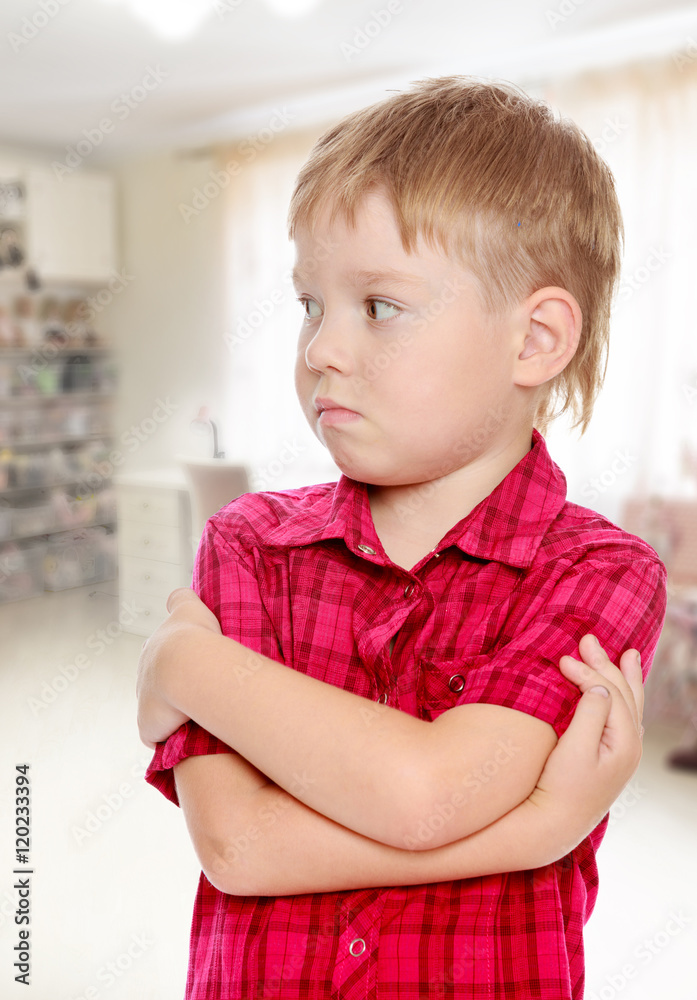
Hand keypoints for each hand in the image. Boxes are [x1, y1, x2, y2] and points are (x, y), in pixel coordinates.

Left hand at [136, 588, 222, 748]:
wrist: (188, 667)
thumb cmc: (194, 636)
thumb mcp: (189, 608)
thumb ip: (181, 598)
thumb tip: (178, 595)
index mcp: (153, 648)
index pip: (156, 654)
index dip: (168, 660)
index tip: (181, 664)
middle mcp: (144, 673)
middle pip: (154, 683)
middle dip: (170, 689)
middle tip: (198, 692)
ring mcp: (144, 701)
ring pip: (155, 710)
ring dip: (171, 714)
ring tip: (196, 717)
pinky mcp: (148, 725)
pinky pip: (155, 735)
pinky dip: (167, 737)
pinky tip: (185, 738)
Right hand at [528, 634, 643, 851]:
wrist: (555, 825)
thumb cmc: (561, 787)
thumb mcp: (574, 749)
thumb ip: (590, 713)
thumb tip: (599, 686)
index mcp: (625, 742)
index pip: (610, 693)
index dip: (588, 671)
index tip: (562, 658)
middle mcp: (630, 746)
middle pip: (624, 694)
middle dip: (607, 664)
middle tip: (588, 639)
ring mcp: (623, 753)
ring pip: (628, 705)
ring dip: (622, 677)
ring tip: (628, 655)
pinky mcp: (610, 759)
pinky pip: (622, 717)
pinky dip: (620, 697)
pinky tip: (619, 693)